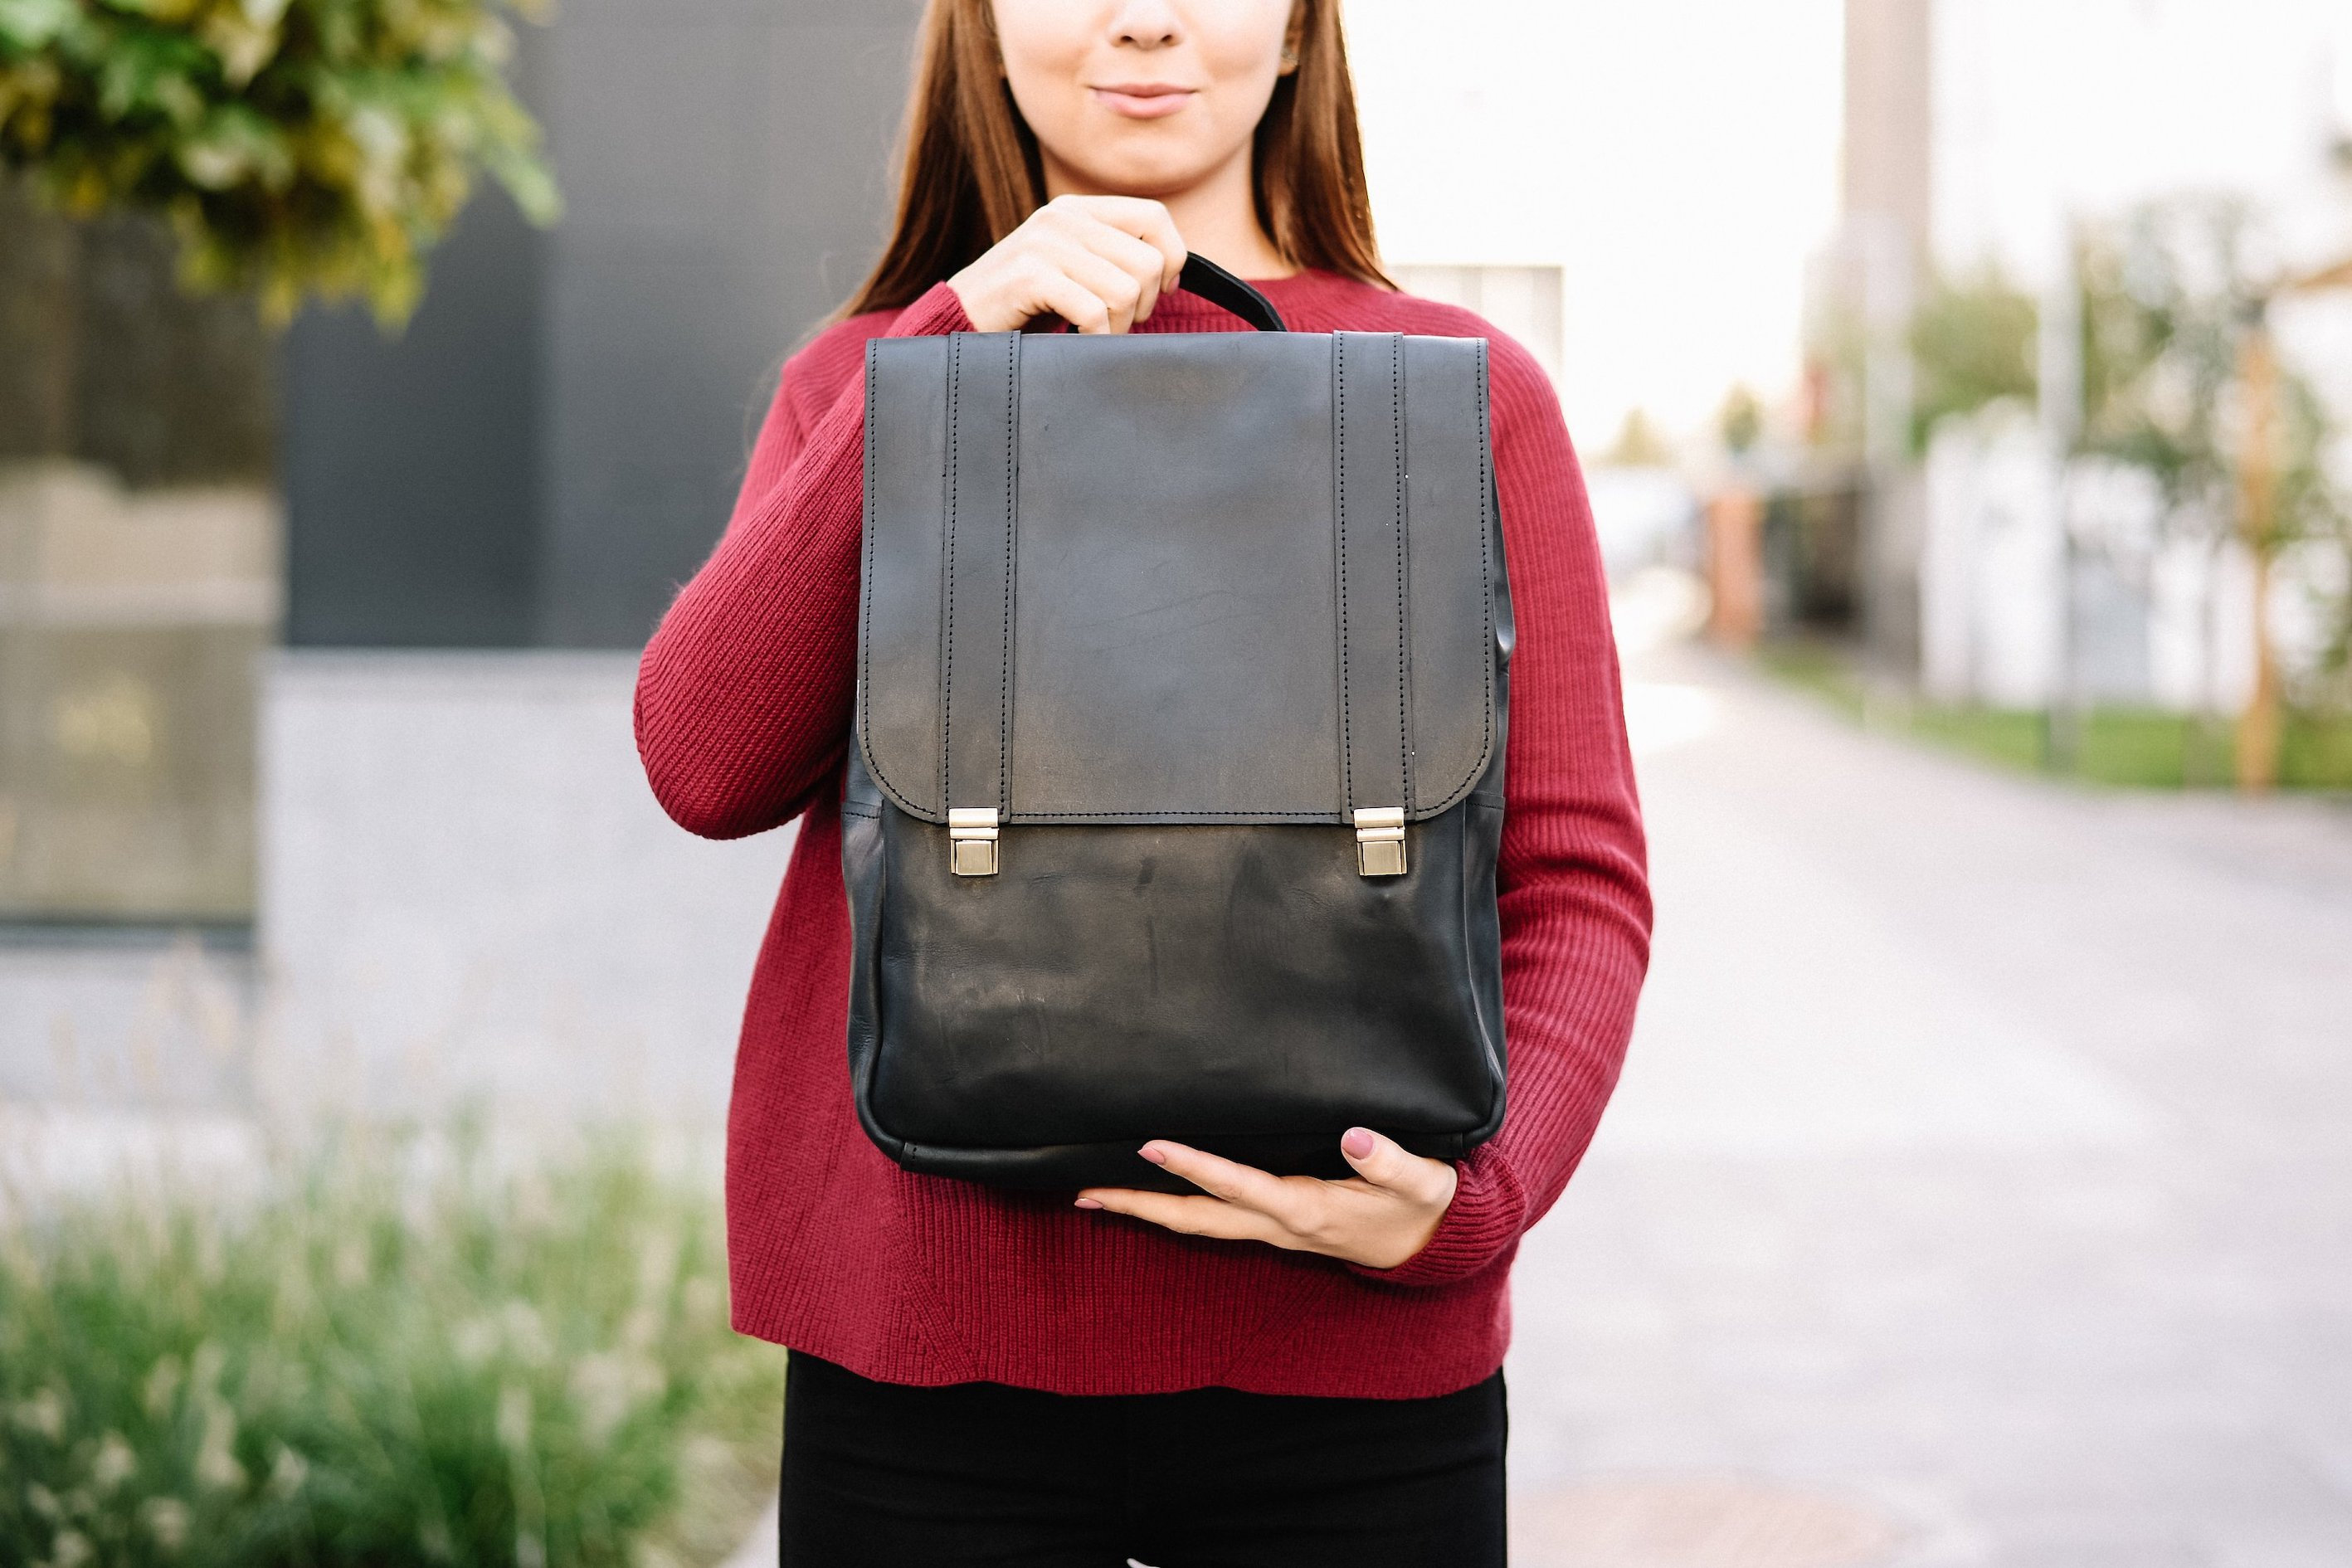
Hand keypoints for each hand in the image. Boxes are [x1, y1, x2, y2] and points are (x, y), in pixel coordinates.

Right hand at [948, 194, 1186, 333]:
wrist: (960, 322)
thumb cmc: (1023, 306)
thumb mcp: (1070, 267)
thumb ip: (1111, 256)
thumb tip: (1172, 271)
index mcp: (1077, 210)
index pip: (1155, 216)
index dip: (1171, 259)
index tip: (1160, 292)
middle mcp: (1062, 218)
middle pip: (1147, 261)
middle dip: (1144, 305)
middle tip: (1118, 324)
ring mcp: (1044, 245)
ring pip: (1126, 289)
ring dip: (1119, 326)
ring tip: (1095, 334)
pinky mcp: (1030, 277)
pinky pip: (1094, 312)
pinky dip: (1097, 338)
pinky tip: (1078, 342)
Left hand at [1074, 1128, 1458, 1270]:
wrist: (1432, 1245)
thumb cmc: (1424, 1205)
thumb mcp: (1422, 1180)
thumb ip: (1390, 1160)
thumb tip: (1355, 1134)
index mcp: (1308, 1209)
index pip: (1240, 1186)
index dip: (1196, 1166)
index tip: (1151, 1147)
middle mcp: (1280, 1224)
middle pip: (1197, 1219)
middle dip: (1141, 1207)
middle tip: (1085, 1192)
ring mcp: (1273, 1229)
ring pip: (1198, 1223)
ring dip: (1147, 1211)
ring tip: (1095, 1195)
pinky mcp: (1274, 1223)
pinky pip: (1213, 1219)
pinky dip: (1175, 1208)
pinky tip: (1151, 1193)